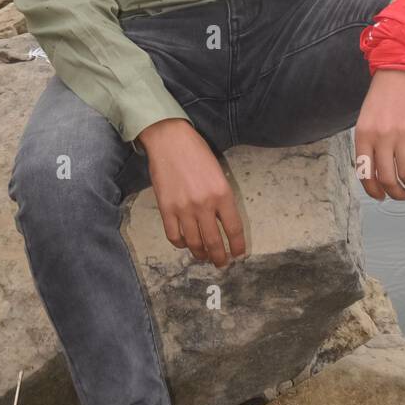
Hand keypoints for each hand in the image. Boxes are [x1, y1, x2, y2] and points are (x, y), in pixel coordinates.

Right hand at [137, 119, 245, 265]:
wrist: (169, 141)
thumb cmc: (197, 152)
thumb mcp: (218, 173)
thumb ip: (221, 197)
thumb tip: (222, 221)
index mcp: (222, 194)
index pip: (234, 228)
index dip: (237, 246)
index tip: (238, 254)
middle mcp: (204, 205)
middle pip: (214, 241)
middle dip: (220, 257)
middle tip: (222, 264)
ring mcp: (184, 209)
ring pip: (194, 243)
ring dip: (201, 254)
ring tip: (204, 257)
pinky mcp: (166, 209)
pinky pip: (174, 236)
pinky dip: (181, 244)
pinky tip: (185, 243)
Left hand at [354, 68, 404, 200]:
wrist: (402, 69)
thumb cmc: (383, 93)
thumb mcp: (366, 118)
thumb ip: (368, 143)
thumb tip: (374, 171)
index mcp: (364, 134)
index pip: (365, 173)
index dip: (374, 190)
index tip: (380, 196)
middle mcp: (381, 137)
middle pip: (388, 178)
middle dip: (396, 193)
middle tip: (401, 196)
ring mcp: (402, 135)